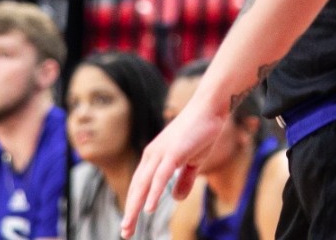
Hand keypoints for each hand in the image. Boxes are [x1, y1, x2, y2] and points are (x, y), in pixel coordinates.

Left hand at [121, 97, 240, 236]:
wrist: (210, 107)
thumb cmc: (202, 131)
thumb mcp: (193, 161)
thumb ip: (185, 180)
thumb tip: (175, 199)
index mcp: (154, 157)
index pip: (139, 185)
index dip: (134, 205)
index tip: (129, 224)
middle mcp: (152, 155)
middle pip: (137, 188)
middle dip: (130, 212)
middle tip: (125, 233)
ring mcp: (161, 153)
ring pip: (144, 185)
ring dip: (135, 207)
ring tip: (129, 226)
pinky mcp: (173, 152)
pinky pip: (161, 177)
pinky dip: (153, 193)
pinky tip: (148, 209)